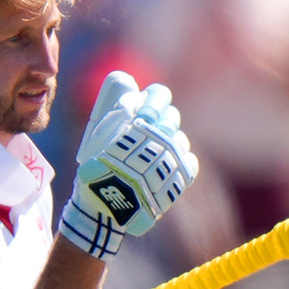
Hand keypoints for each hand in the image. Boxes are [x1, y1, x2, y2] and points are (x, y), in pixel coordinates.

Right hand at [59, 82, 197, 259]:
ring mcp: (174, 155)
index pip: (159, 94)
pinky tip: (164, 170)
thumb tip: (128, 82)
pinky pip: (190, 161)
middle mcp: (162, 134)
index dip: (153, 100)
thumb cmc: (97, 168)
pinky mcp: (182, 175)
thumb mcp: (97, 132)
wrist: (108, 205)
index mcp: (141, 119)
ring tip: (150, 160)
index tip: (143, 113)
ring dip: (168, 145)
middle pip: (171, 117)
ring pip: (180, 139)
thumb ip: (113, 105)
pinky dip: (180, 163)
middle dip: (160, 124)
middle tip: (144, 137)